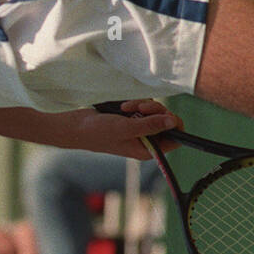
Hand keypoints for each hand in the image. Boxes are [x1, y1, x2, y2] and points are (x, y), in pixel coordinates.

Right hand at [66, 98, 183, 159]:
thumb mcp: (126, 128)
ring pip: (156, 112)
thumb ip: (151, 125)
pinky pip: (144, 107)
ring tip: (126, 108)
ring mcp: (140, 129)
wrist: (77, 126)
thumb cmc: (99, 132)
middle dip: (155, 111)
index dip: (173, 124)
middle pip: (167, 122)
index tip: (162, 114)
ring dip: (143, 106)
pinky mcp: (133, 119)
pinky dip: (136, 104)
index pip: (175, 139)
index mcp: (148, 150)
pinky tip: (122, 107)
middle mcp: (147, 141)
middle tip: (140, 108)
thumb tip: (173, 122)